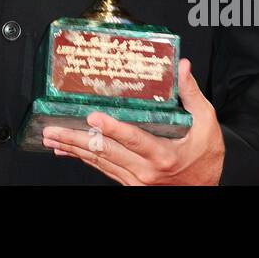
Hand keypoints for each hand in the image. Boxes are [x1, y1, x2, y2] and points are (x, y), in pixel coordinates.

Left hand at [41, 58, 224, 184]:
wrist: (205, 190)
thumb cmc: (206, 158)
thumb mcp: (206, 124)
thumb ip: (191, 95)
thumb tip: (182, 67)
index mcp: (162, 154)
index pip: (133, 139)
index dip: (112, 128)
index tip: (93, 117)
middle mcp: (145, 170)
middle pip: (105, 152)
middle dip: (76, 139)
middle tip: (53, 129)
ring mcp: (135, 180)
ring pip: (99, 162)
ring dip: (73, 149)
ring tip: (52, 138)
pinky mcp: (130, 184)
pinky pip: (103, 169)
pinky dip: (84, 159)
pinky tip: (67, 152)